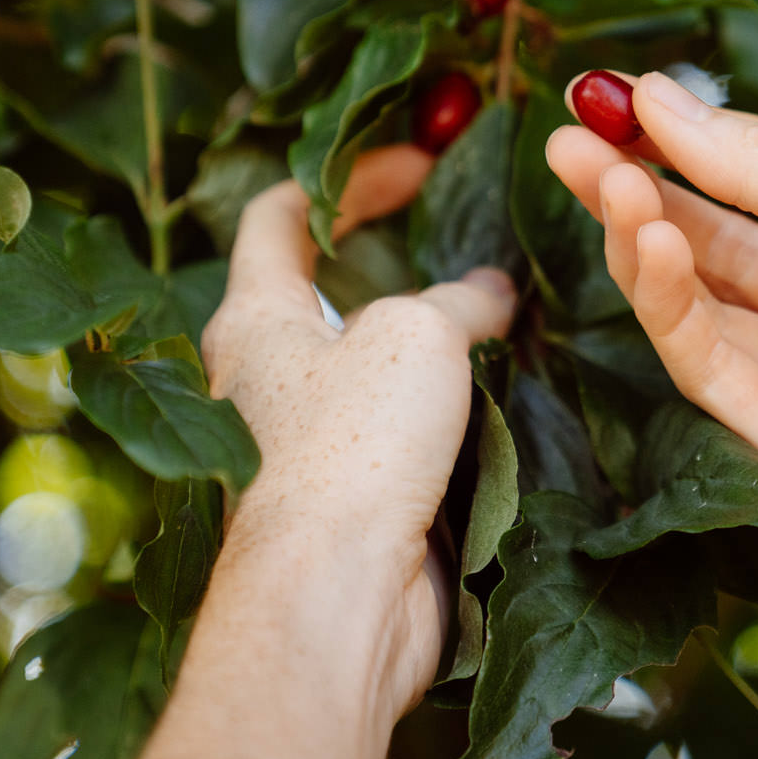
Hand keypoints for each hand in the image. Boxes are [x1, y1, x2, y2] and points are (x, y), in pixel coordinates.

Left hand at [200, 145, 515, 715]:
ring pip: (367, 370)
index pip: (280, 214)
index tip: (420, 164)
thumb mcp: (417, 338)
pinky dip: (443, 412)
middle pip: (324, 293)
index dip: (348, 175)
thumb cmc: (353, 445)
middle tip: (465, 242)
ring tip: (501, 321)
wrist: (337, 594)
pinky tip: (498, 402)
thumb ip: (458, 302)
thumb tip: (491, 291)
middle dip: (395, 264)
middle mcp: (263, 376)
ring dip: (429, 346)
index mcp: (255, 316)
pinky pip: (396, 435)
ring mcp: (302, 443)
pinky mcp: (345, 499)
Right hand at [547, 72, 757, 694]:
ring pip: (707, 309)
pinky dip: (673, 310)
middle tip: (566, 142)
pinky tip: (649, 246)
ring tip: (602, 180)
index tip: (610, 98)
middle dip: (642, 190)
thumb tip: (659, 96)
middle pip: (722, 246)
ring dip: (647, 243)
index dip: (689, 145)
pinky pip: (715, 374)